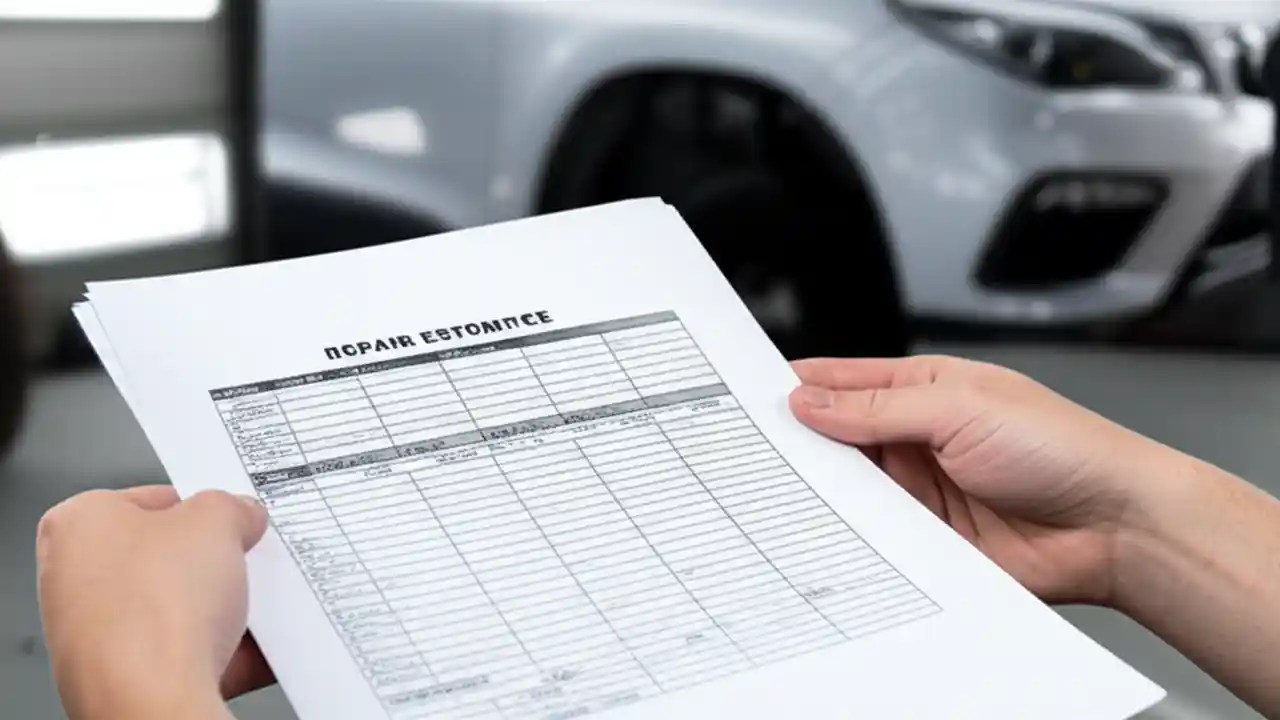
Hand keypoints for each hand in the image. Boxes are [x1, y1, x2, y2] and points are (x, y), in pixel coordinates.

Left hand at [37, 486, 275, 719]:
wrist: (154, 701)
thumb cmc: (157, 609)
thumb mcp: (216, 520)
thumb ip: (231, 507)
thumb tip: (241, 515)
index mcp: (79, 525)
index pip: (149, 499)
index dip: (199, 505)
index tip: (230, 516)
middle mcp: (74, 579)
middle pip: (164, 557)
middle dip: (211, 560)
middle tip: (244, 558)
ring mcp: (95, 633)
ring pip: (178, 608)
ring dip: (222, 607)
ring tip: (253, 605)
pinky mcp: (122, 677)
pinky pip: (185, 652)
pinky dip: (223, 650)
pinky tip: (256, 647)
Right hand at [789, 356, 1196, 605]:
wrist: (1115, 527)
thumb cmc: (1060, 447)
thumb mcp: (958, 407)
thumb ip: (876, 408)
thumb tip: (808, 401)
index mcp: (923, 388)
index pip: (842, 381)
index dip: (796, 385)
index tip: (746, 395)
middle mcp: (916, 437)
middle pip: (837, 438)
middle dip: (798, 442)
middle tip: (750, 449)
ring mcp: (920, 490)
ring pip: (849, 489)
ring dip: (822, 491)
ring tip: (778, 491)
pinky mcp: (927, 540)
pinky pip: (874, 536)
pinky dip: (850, 535)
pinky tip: (825, 533)